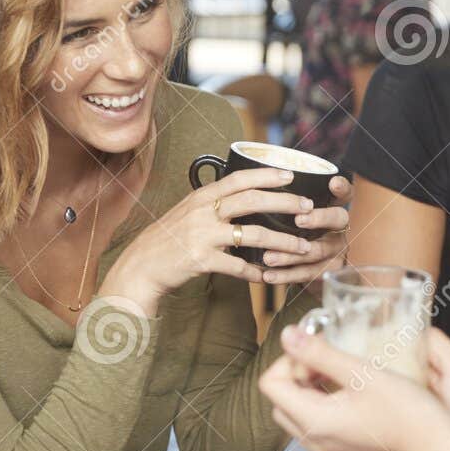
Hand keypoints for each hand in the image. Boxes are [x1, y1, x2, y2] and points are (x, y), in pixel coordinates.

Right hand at [102, 166, 327, 313]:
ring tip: (302, 247)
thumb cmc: (167, 240)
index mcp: (201, 197)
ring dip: (282, 241)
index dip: (266, 175)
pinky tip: (267, 276)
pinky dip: (256, 272)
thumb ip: (213, 204)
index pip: (239, 178)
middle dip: (285, 203)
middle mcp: (203, 212)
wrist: (142, 266)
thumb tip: (243, 196)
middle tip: (308, 208)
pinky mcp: (202, 260)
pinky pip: (238, 266)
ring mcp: (203, 236)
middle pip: (252, 200)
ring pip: (254, 234)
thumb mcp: (187, 213)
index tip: (289, 175)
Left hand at [259, 324, 449, 450]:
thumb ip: (321, 353)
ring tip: (341, 373)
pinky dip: (327, 405)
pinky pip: (320, 427)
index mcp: (312, 420)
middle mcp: (315, 440)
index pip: (270, 383)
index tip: (317, 351)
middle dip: (297, 373)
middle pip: (281, 399)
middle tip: (326, 359)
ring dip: (312, 389)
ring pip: (300, 413)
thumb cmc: (407, 411)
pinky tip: (354, 394)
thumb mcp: (361, 372)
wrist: (436, 450)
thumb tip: (289, 335)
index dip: (289, 360)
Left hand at [260, 175, 349, 284]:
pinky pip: (306, 274)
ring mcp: (335, 251)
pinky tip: (267, 275)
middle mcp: (339, 228)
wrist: (304, 268)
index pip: (345, 194)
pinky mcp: (326, 271)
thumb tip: (258, 183)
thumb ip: (288, 202)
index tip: (332, 182)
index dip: (342, 188)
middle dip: (318, 219)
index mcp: (333, 208)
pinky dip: (285, 275)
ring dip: (291, 254)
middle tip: (299, 220)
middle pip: (337, 219)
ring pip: (318, 251)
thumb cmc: (295, 231)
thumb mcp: (296, 214)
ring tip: (268, 257)